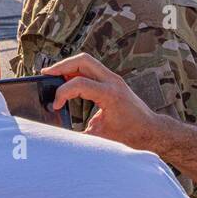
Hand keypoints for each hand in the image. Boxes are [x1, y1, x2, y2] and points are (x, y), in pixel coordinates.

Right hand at [42, 53, 162, 150]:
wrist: (151, 130)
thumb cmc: (130, 135)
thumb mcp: (101, 137)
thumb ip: (79, 135)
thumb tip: (60, 136)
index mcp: (110, 94)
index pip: (78, 83)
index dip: (62, 93)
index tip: (55, 106)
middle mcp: (112, 81)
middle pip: (82, 60)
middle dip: (61, 66)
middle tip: (46, 74)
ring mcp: (113, 78)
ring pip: (86, 61)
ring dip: (68, 66)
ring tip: (53, 75)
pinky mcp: (112, 80)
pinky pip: (91, 69)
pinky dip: (76, 71)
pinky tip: (67, 80)